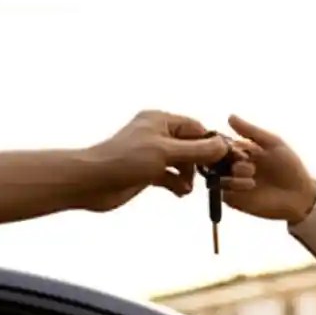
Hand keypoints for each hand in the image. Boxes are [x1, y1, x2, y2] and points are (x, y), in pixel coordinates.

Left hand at [80, 110, 233, 211]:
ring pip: (181, 163)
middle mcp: (157, 135)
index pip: (195, 128)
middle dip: (199, 162)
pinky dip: (177, 184)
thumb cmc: (126, 160)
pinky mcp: (146, 172)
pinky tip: (179, 193)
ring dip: (188, 176)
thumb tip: (223, 145)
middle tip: (208, 177)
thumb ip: (197, 150)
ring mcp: (152, 154)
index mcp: (160, 121)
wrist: (92, 181)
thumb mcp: (166, 152)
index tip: (223, 160)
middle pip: (190, 146)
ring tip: (186, 188)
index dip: (210, 143)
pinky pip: (170, 176)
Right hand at [220, 115, 315, 223]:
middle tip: (240, 157)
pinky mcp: (235, 201)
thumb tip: (230, 116)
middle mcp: (233, 167)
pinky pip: (223, 193)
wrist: (300, 195)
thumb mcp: (273, 143)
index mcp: (240, 152)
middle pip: (213, 160)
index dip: (220, 143)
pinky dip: (235, 186)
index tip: (228, 143)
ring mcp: (233, 184)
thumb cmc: (290, 167)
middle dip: (222, 158)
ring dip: (233, 172)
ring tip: (252, 172)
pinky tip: (251, 184)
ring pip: (216, 176)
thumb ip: (251, 131)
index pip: (219, 145)